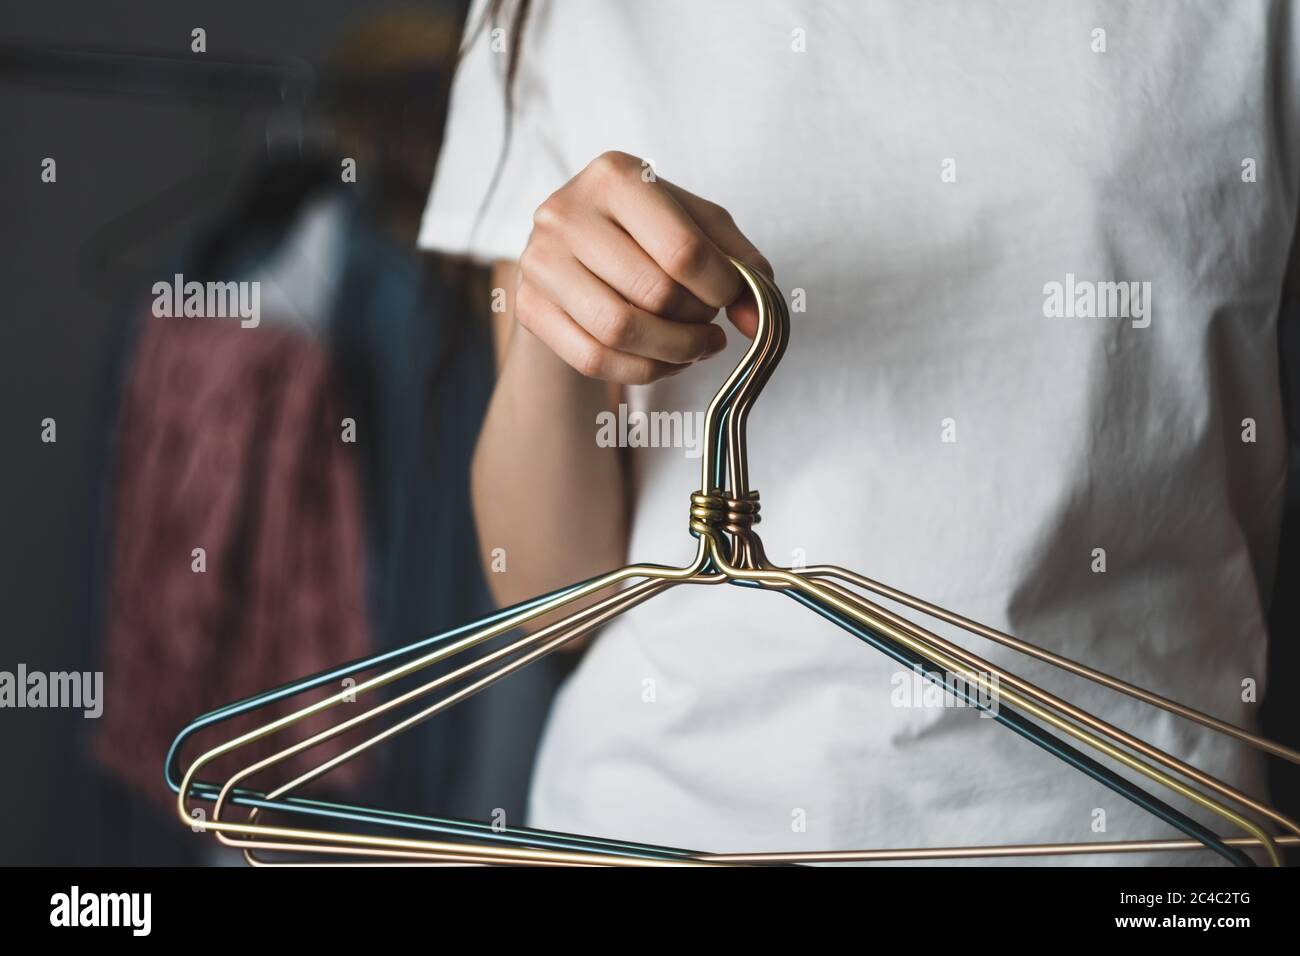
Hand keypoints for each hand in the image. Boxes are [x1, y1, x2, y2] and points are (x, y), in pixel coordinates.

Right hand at [515, 150, 772, 383]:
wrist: (575, 254)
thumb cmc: (645, 235)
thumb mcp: (697, 227)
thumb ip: (739, 263)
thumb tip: (756, 317)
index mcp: (615, 176)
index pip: (682, 249)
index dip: (722, 287)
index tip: (735, 299)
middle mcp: (567, 212)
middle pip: (653, 292)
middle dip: (697, 320)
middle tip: (710, 322)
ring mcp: (540, 260)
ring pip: (620, 331)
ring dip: (673, 351)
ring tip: (696, 345)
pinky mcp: (529, 306)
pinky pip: (594, 358)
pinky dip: (642, 370)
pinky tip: (665, 360)